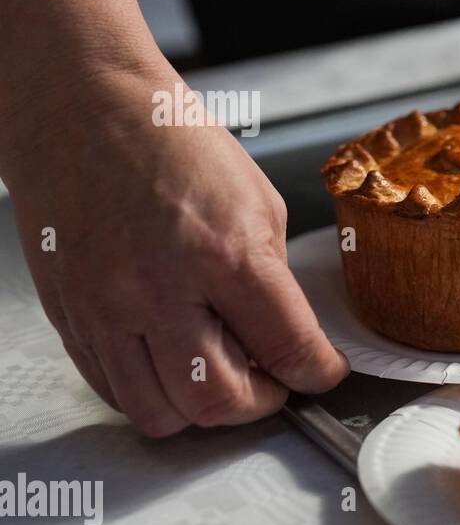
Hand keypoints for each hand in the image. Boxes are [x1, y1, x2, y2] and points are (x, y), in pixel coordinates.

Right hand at [1, 62, 348, 436]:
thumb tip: (286, 338)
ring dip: (203, 410)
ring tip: (223, 376)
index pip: (289, 349)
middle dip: (263, 402)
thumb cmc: (171, 144)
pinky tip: (173, 363)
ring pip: (161, 413)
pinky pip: (113, 390)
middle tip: (275, 382)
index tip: (323, 372)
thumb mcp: (258, 203)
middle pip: (220, 401)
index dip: (318, 373)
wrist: (83, 111)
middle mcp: (159, 290)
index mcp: (224, 254)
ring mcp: (106, 309)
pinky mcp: (71, 316)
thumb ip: (273, 280)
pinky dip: (152, 392)